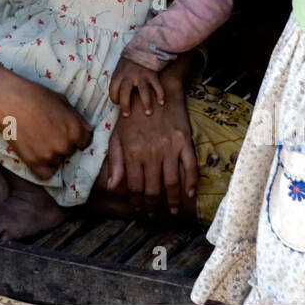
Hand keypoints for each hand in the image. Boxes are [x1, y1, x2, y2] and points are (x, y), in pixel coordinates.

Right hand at [0, 76, 91, 180]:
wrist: (7, 99)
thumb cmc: (35, 95)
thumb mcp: (62, 101)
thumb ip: (76, 118)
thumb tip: (87, 130)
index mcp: (75, 129)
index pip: (85, 141)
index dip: (77, 136)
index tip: (66, 131)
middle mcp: (65, 145)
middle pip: (71, 151)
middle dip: (63, 143)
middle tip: (49, 131)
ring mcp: (49, 155)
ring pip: (58, 161)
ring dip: (53, 154)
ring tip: (39, 138)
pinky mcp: (33, 162)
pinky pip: (46, 174)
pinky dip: (45, 168)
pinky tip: (39, 156)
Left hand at [103, 66, 196, 215]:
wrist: (155, 90)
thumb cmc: (132, 115)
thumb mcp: (117, 136)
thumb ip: (116, 161)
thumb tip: (112, 186)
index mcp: (133, 152)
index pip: (134, 186)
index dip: (136, 202)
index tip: (139, 210)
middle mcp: (151, 153)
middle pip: (153, 188)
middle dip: (152, 205)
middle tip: (154, 214)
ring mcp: (170, 148)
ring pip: (172, 183)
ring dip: (172, 201)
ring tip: (172, 210)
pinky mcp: (185, 142)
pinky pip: (190, 167)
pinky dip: (191, 183)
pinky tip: (189, 194)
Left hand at [109, 57, 165, 116]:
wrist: (144, 45)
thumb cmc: (131, 58)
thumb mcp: (120, 66)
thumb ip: (119, 78)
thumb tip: (116, 93)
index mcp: (119, 73)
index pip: (112, 89)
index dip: (114, 98)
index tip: (117, 103)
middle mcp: (129, 75)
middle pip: (125, 93)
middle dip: (125, 106)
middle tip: (127, 114)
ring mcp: (142, 75)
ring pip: (143, 92)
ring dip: (146, 103)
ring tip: (148, 113)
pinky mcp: (153, 74)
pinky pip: (157, 86)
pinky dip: (160, 95)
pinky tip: (162, 102)